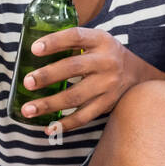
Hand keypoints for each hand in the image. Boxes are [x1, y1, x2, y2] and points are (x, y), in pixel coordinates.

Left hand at [20, 27, 154, 131]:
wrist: (137, 73)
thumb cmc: (105, 54)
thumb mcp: (95, 40)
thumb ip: (71, 41)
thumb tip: (32, 48)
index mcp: (100, 40)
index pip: (76, 37)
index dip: (55, 42)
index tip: (34, 49)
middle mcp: (107, 61)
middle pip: (74, 67)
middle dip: (48, 76)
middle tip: (27, 82)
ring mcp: (109, 85)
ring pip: (76, 97)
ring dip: (49, 104)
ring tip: (28, 110)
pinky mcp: (107, 103)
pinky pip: (84, 117)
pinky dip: (65, 124)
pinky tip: (49, 128)